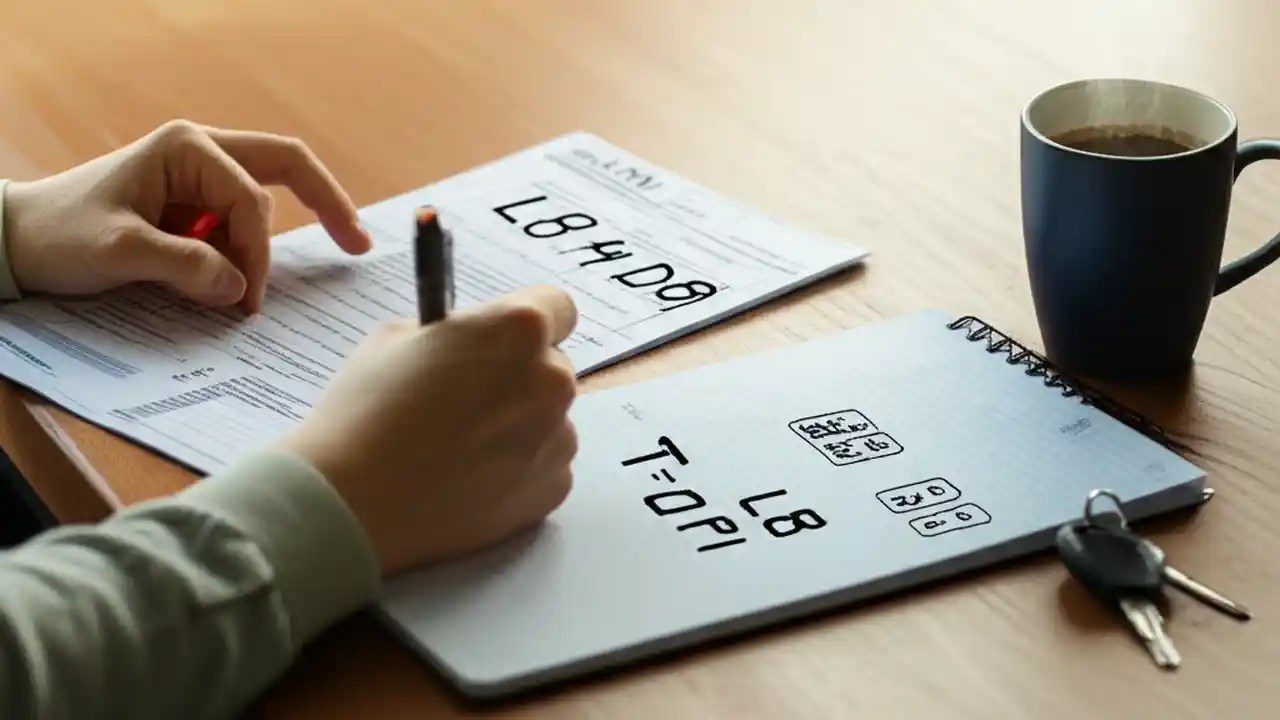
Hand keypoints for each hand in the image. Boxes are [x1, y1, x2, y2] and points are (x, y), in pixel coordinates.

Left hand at [3, 119, 371, 311]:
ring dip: (259, 251)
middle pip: (287, 169)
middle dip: (328, 204)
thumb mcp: (119, 253)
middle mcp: (202, 152)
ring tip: (238, 296)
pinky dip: (246, 254)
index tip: (248, 303)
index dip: (260, 253)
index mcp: (187, 147)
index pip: (253, 199)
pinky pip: (240, 225)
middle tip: (361, 245)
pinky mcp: (194, 204)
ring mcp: (200, 176)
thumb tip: (240, 288)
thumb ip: (184, 266)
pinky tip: (237, 282)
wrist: (17, 241)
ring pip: (262, 208)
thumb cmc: (61, 236)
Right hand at [278, 285, 579, 573]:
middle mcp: (553, 381)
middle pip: (551, 365)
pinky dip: (519, 468)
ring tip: (461, 448)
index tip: (499, 339)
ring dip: (520, 423)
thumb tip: (473, 342)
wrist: (351, 504)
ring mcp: (559, 439)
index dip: (524, 320)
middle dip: (518, 374)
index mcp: (519, 329)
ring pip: (549, 418)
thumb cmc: (365, 410)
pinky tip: (469, 479)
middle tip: (466, 399)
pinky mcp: (554, 488)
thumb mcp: (397, 337)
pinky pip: (546, 464)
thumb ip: (455, 332)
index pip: (557, 306)